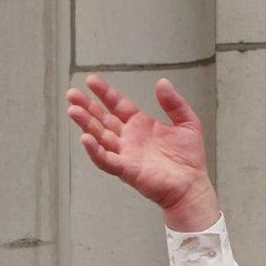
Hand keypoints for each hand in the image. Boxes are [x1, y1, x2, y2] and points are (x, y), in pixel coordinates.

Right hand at [64, 74, 218, 229]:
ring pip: (100, 137)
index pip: (117, 104)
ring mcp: (125, 154)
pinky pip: (106, 160)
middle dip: (86, 106)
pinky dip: (95, 150)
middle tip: (72, 94)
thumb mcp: (188, 123)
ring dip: (86, 124)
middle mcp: (129, 138)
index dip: (105, 93)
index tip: (91, 80)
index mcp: (140, 124)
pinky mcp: (127, 170)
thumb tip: (162, 82)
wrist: (194, 186)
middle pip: (102, 119)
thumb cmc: (190, 159)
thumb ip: (174, 103)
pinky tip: (85, 138)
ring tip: (73, 110)